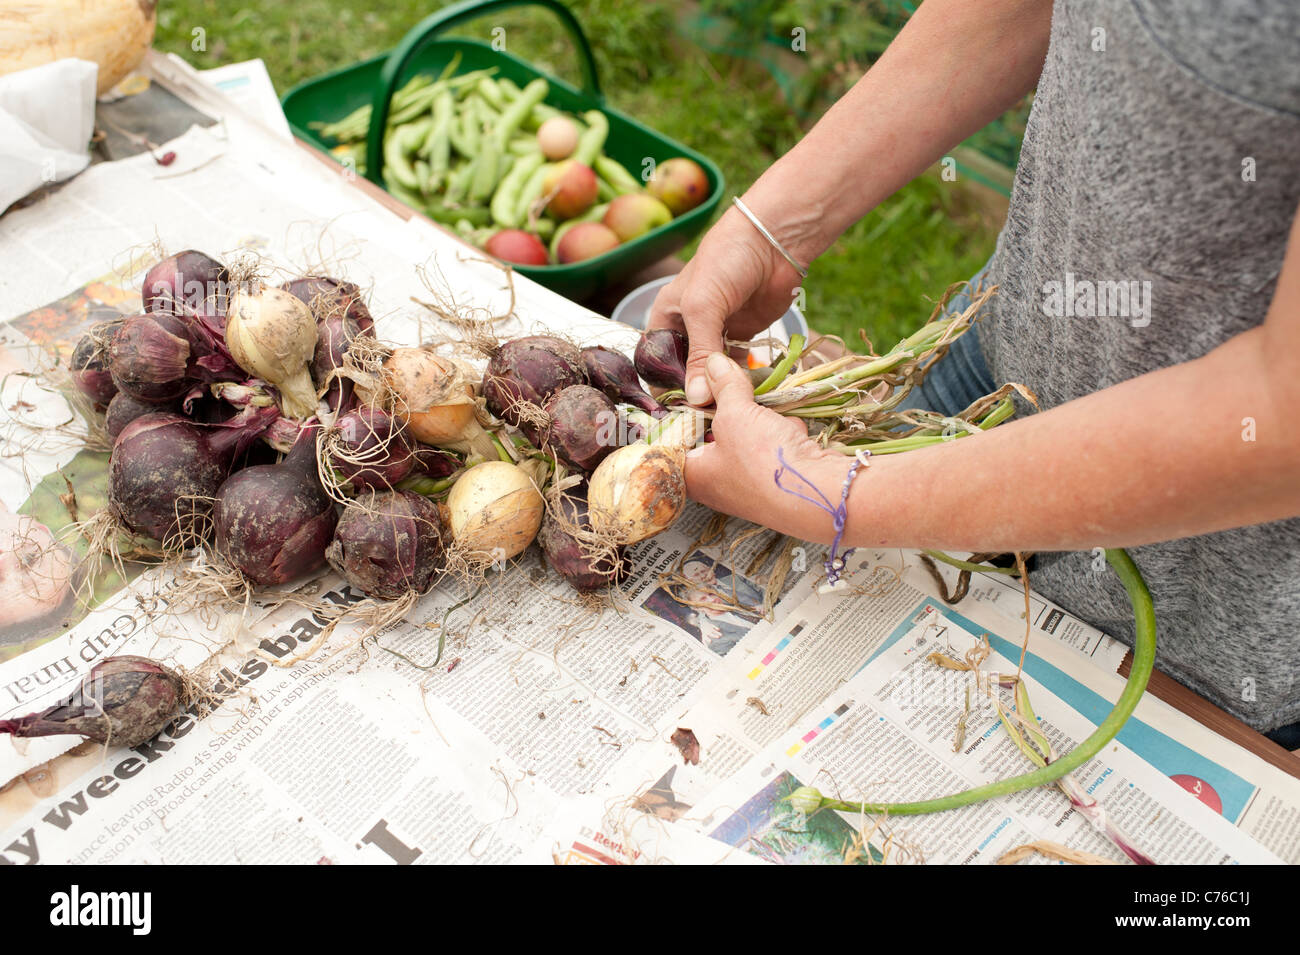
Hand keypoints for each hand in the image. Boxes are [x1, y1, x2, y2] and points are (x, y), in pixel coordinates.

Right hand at [648, 205, 803, 404]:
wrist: (774, 240)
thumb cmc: (727, 261)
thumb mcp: (703, 307)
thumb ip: (700, 354)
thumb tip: (696, 399)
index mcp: (666, 316)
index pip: (657, 360)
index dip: (664, 386)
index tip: (677, 413)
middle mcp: (689, 328)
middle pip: (686, 371)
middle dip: (694, 393)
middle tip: (705, 420)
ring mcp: (718, 334)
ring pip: (713, 372)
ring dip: (719, 390)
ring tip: (726, 414)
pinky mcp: (745, 337)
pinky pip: (738, 368)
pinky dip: (741, 381)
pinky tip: (744, 397)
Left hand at [684, 352, 848, 543]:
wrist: (820, 493)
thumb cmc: (763, 462)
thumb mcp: (736, 413)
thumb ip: (723, 386)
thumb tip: (713, 364)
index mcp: (693, 474)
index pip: (674, 439)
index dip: (683, 412)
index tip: (695, 390)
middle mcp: (717, 485)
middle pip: (714, 434)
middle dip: (731, 412)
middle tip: (735, 392)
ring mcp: (749, 485)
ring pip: (748, 438)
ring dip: (761, 421)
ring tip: (769, 414)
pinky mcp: (778, 482)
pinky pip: (773, 448)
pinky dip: (783, 436)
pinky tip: (791, 433)